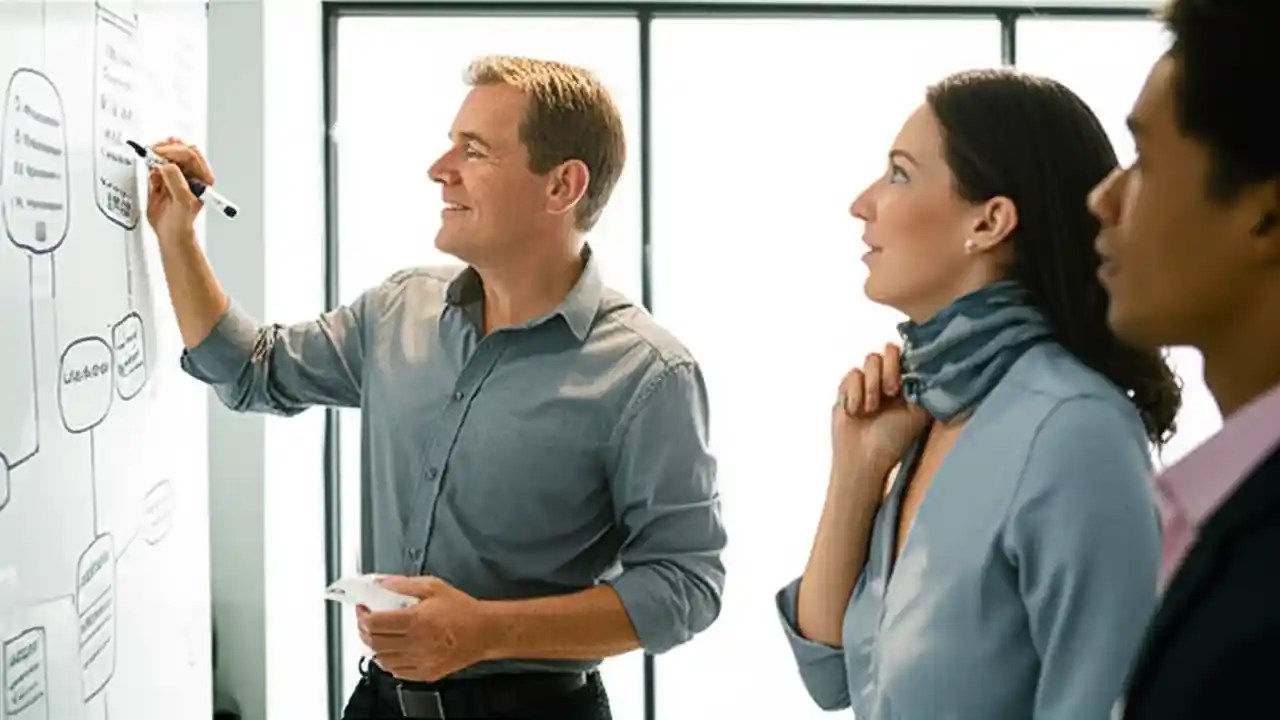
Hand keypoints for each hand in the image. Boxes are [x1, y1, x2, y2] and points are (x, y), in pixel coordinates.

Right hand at [145, 137, 214, 241]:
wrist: (170, 232)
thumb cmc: (182, 221)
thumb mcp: (183, 202)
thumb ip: (176, 182)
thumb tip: (166, 165)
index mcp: (201, 177)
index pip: (190, 154)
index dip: (175, 151)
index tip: (160, 154)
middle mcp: (190, 173)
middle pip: (179, 148)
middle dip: (165, 148)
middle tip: (153, 153)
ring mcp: (176, 173)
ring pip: (166, 153)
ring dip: (157, 156)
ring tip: (153, 168)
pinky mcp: (162, 177)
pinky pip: (155, 164)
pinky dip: (151, 167)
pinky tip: (153, 181)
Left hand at [357, 575, 495, 681]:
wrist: (484, 632)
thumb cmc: (462, 610)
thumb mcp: (434, 587)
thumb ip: (404, 584)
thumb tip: (382, 583)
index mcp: (416, 621)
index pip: (375, 623)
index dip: (363, 615)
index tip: (363, 608)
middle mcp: (416, 644)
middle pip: (374, 642)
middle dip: (364, 630)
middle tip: (366, 620)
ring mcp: (420, 661)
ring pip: (382, 660)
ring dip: (374, 647)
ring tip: (378, 635)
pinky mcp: (425, 673)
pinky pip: (396, 672)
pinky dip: (388, 662)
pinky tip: (391, 651)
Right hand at [831, 343, 929, 486]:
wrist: (864, 457)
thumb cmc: (894, 440)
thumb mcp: (918, 414)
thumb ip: (926, 389)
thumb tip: (930, 367)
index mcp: (908, 383)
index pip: (908, 355)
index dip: (905, 361)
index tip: (904, 382)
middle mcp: (888, 378)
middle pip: (889, 350)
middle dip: (890, 368)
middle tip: (891, 391)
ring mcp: (868, 382)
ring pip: (871, 359)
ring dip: (872, 383)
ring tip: (871, 408)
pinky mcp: (848, 388)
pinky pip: (852, 374)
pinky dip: (855, 392)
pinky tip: (856, 411)